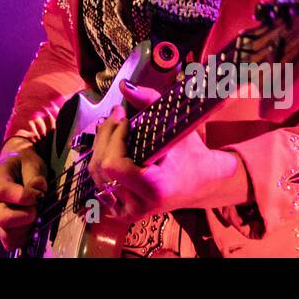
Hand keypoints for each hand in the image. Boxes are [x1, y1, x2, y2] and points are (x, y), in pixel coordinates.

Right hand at [0, 138, 48, 251]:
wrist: (17, 168)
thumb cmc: (25, 164)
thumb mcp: (32, 163)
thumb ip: (34, 177)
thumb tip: (37, 192)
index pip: (3, 191)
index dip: (24, 197)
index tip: (39, 195)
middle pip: (1, 216)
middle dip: (24, 217)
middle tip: (37, 209)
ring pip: (3, 232)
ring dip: (24, 229)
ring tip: (34, 216)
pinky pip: (7, 241)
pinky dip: (22, 237)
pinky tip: (30, 226)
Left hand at [88, 81, 247, 220]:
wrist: (201, 182)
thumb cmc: (191, 153)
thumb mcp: (176, 125)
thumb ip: (150, 102)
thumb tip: (124, 86)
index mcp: (156, 188)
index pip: (114, 165)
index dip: (114, 138)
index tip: (124, 118)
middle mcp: (141, 205)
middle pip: (101, 167)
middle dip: (105, 136)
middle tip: (116, 115)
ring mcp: (131, 211)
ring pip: (97, 175)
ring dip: (101, 146)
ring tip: (113, 126)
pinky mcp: (125, 212)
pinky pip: (100, 185)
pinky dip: (101, 163)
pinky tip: (110, 147)